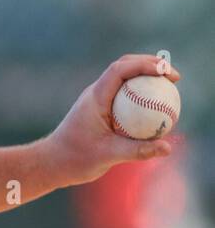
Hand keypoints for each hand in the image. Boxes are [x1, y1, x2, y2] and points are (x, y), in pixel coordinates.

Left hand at [39, 54, 179, 187]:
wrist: (53, 163)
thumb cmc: (76, 159)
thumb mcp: (108, 156)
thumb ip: (138, 151)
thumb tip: (167, 148)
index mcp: (95, 98)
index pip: (120, 70)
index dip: (145, 65)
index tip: (167, 72)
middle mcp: (95, 94)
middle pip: (124, 67)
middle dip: (150, 64)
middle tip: (175, 76)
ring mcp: (98, 100)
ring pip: (124, 79)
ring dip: (146, 77)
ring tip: (170, 86)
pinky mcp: (101, 110)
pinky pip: (124, 96)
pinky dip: (141, 95)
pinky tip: (158, 109)